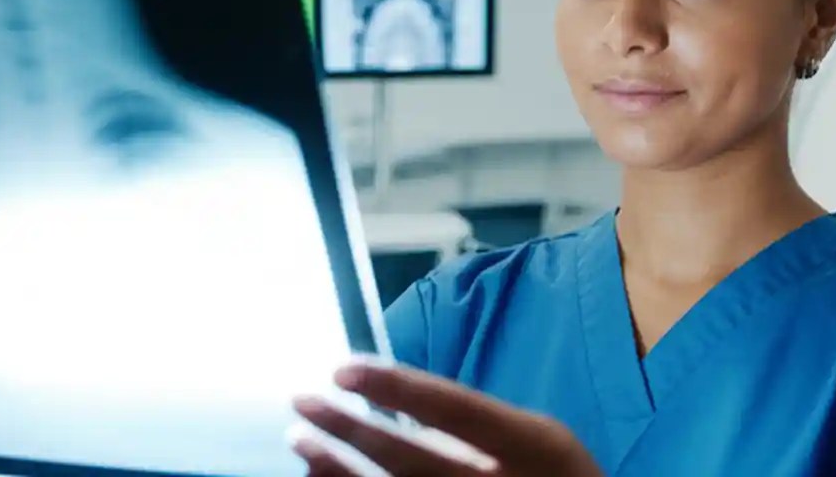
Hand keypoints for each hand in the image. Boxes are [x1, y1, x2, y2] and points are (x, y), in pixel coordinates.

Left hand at [291, 362, 603, 476]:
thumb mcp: (536, 442)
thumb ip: (476, 426)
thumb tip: (393, 403)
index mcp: (530, 444)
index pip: (451, 407)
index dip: (394, 385)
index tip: (341, 369)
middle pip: (409, 458)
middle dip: (348, 429)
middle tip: (302, 401)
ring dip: (337, 470)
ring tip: (300, 440)